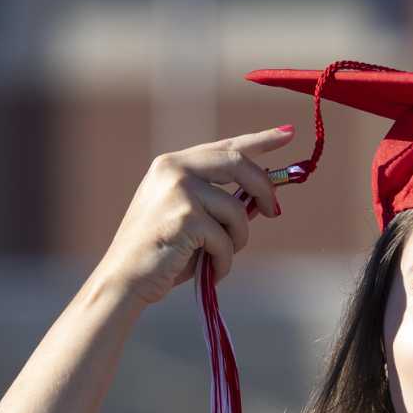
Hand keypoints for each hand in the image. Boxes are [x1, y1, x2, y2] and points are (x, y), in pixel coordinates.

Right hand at [89, 127, 295, 308]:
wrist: (124, 278)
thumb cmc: (161, 253)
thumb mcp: (190, 217)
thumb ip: (218, 200)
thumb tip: (265, 197)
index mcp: (173, 164)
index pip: (225, 146)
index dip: (261, 141)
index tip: (288, 134)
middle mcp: (174, 169)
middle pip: (238, 164)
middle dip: (264, 188)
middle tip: (273, 210)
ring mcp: (179, 191)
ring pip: (237, 211)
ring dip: (238, 240)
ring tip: (219, 257)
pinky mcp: (186, 218)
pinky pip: (226, 240)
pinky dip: (224, 261)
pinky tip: (210, 270)